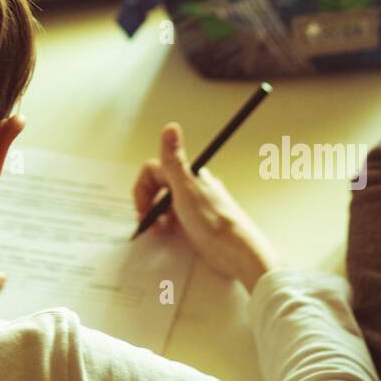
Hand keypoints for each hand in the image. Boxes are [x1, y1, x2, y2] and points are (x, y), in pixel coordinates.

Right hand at [134, 122, 279, 291]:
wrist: (236, 253)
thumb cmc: (215, 221)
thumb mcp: (186, 189)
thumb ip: (173, 160)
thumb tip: (170, 127)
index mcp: (188, 176)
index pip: (153, 171)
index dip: (144, 188)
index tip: (144, 206)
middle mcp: (189, 188)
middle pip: (156, 188)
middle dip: (147, 203)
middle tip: (148, 220)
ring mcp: (191, 207)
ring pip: (162, 206)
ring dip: (155, 217)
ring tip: (160, 231)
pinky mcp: (194, 225)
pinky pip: (171, 222)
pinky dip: (164, 228)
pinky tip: (168, 236)